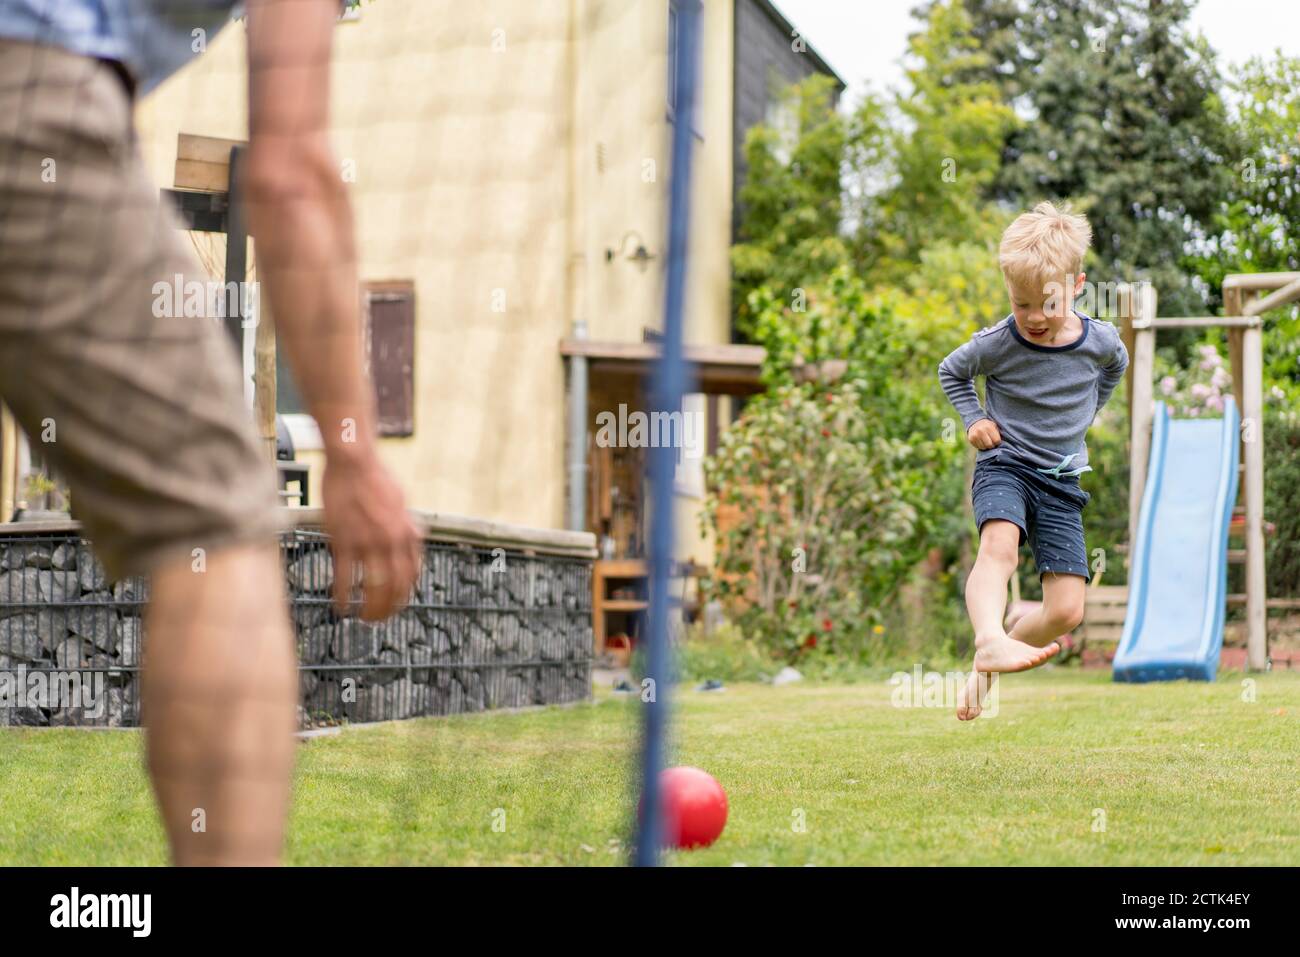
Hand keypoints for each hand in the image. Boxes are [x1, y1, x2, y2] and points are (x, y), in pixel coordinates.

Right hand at [322, 450, 421, 620]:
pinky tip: (340, 606)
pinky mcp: (343, 539)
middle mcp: (391, 541)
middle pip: (395, 586)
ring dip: (369, 607)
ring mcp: (367, 542)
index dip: (406, 593)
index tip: (398, 602)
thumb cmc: (376, 477)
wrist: (354, 461)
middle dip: (389, 607)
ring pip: (372, 586)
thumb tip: (417, 535)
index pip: (412, 573)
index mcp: (407, 532)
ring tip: (363, 618)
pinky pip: (344, 576)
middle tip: (381, 619)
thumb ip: (408, 523)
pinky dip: (342, 595)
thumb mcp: (402, 500)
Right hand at [967, 419, 1001, 449]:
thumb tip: (1004, 443)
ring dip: (986, 446)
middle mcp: (981, 431)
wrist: (975, 422)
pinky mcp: (971, 439)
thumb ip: (998, 433)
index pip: (997, 441)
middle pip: (990, 445)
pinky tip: (981, 441)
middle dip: (992, 445)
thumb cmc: (988, 426)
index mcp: (989, 427)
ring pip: (984, 447)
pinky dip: (981, 446)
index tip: (996, 440)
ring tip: (986, 441)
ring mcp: (975, 435)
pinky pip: (978, 447)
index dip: (998, 442)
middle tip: (992, 442)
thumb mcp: (994, 426)